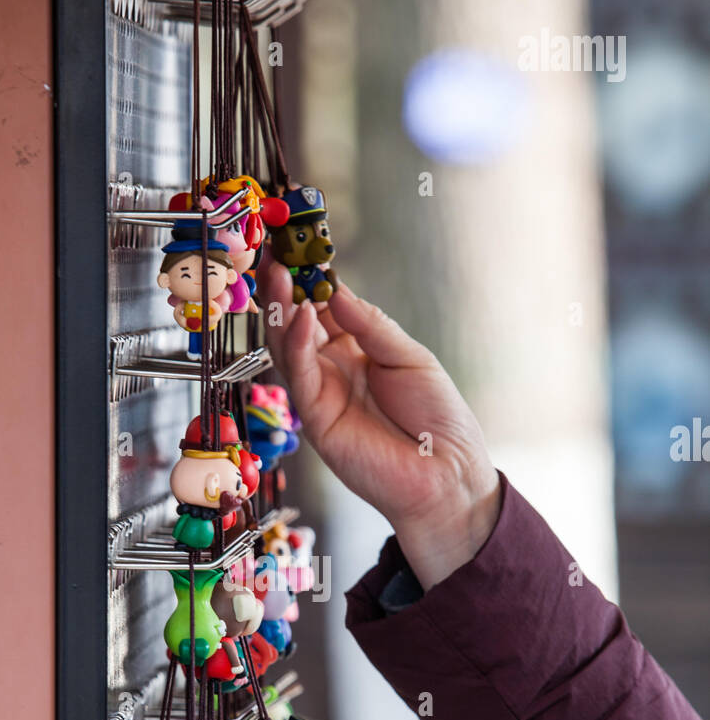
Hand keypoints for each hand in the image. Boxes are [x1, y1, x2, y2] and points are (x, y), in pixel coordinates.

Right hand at [259, 260, 501, 589]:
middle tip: (273, 251)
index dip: (310, 277)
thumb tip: (335, 290)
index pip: (323, 307)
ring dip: (280, 309)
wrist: (446, 475)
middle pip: (297, 322)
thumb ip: (370, 325)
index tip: (299, 244)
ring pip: (288, 347)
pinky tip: (299, 316)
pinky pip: (299, 376)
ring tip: (276, 273)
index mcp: (357, 350)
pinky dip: (295, 344)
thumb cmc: (436, 420)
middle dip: (284, 287)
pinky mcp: (316, 420)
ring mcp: (321, 394)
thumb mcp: (410, 357)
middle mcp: (334, 369)